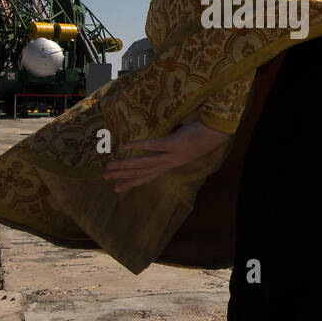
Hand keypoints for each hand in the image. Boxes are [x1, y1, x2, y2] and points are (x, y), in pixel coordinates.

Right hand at [102, 118, 230, 191]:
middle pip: (142, 172)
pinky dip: (140, 146)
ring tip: (109, 165)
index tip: (116, 188)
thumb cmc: (199, 134)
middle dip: (122, 175)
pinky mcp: (174, 144)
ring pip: (144, 163)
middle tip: (105, 177)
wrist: (216, 131)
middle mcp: (169, 163)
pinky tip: (126, 146)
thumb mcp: (180, 143)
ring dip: (125, 165)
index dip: (131, 183)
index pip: (147, 176)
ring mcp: (171, 155)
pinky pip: (154, 145)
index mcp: (170, 164)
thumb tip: (155, 142)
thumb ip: (167, 146)